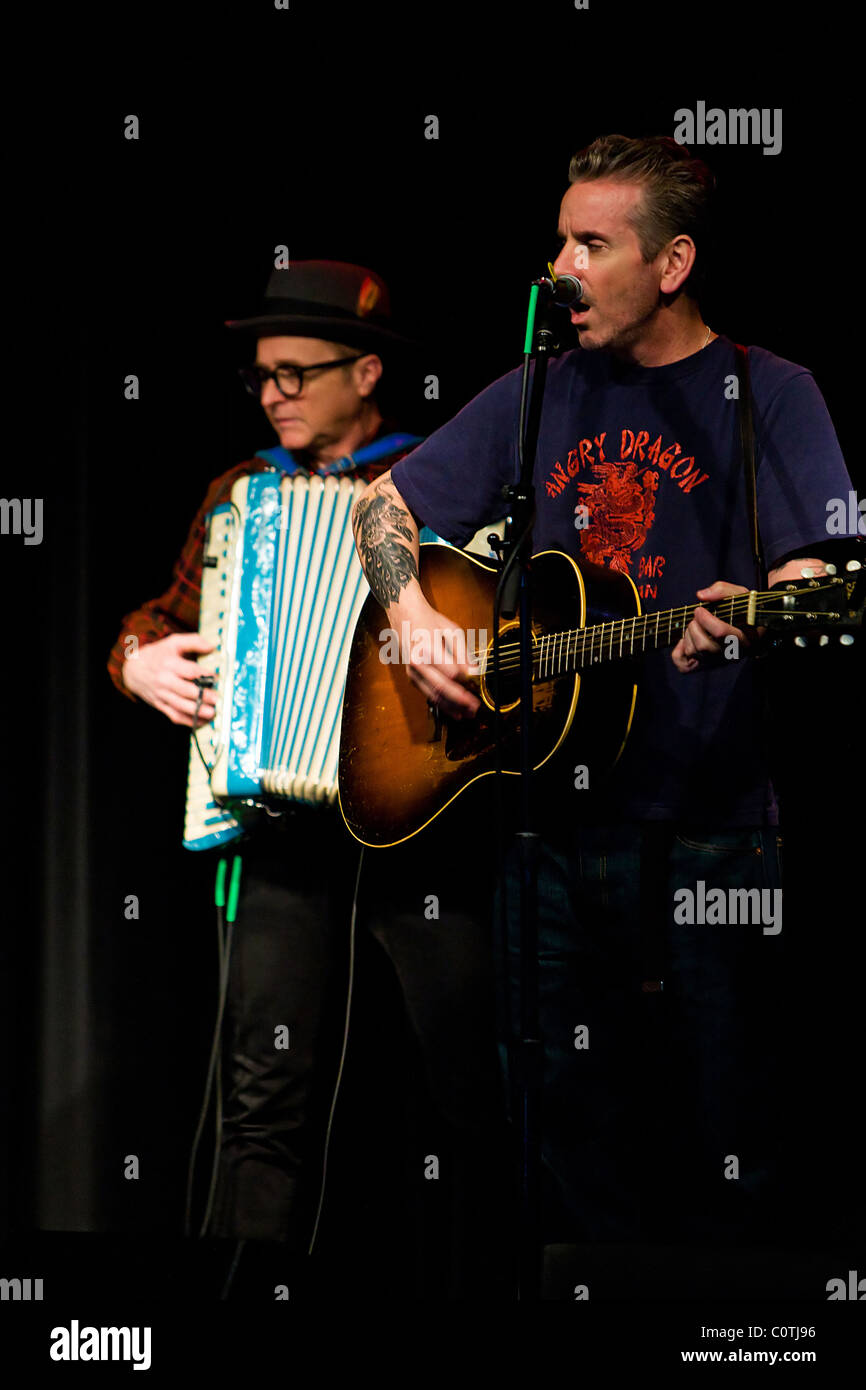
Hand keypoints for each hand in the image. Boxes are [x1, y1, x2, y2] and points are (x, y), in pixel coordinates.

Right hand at [122, 632, 216, 725]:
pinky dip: (189, 721)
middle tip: (217, 699)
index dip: (205, 675)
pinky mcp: (160, 705)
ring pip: (180, 706)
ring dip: (197, 712)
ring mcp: (162, 695)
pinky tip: (202, 722)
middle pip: (186, 691)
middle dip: (203, 696)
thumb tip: (212, 646)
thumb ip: (194, 641)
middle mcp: (165, 681)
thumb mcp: (173, 642)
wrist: (133, 670)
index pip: (190, 671)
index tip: (217, 678)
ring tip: (212, 713)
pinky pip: (175, 716)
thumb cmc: (157, 655)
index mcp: (169, 664)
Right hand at [390, 599, 481, 719]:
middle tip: (475, 707)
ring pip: (433, 695)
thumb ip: (463, 653)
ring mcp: (412, 672)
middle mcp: (416, 662)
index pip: (451, 672)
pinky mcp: (412, 678)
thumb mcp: (451, 631)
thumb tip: (474, 672)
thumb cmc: (428, 621)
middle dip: (461, 700)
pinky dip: (442, 704)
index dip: (467, 681)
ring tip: (467, 714)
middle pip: (441, 687)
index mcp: (427, 648)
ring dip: (452, 707)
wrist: (404, 616)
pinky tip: (454, 710)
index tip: (479, 684)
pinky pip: (428, 694)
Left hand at [671, 581, 754, 673]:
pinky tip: (685, 641)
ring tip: (695, 626)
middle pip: (704, 646)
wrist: (750, 629)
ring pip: (694, 653)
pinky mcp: (706, 666)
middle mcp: (732, 655)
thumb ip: (723, 590)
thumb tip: (701, 596)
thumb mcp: (740, 595)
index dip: (705, 619)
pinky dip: (678, 653)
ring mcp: (718, 662)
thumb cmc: (744, 611)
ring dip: (688, 635)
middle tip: (697, 617)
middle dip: (694, 627)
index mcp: (745, 638)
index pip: (720, 633)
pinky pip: (685, 667)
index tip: (699, 609)